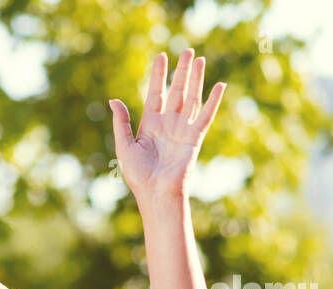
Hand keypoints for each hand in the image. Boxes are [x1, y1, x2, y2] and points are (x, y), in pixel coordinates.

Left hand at [108, 48, 225, 202]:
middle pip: (176, 91)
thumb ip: (121, 123)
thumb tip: (113, 100)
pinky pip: (205, 116)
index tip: (161, 57)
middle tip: (186, 50)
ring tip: (199, 59)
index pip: (155, 93)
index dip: (158, 75)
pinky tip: (219, 85)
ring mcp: (182, 129)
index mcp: (150, 124)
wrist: (155, 193)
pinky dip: (213, 101)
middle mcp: (167, 124)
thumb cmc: (138, 175)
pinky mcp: (195, 138)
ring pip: (191, 98)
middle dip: (180, 71)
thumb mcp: (124, 146)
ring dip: (195, 79)